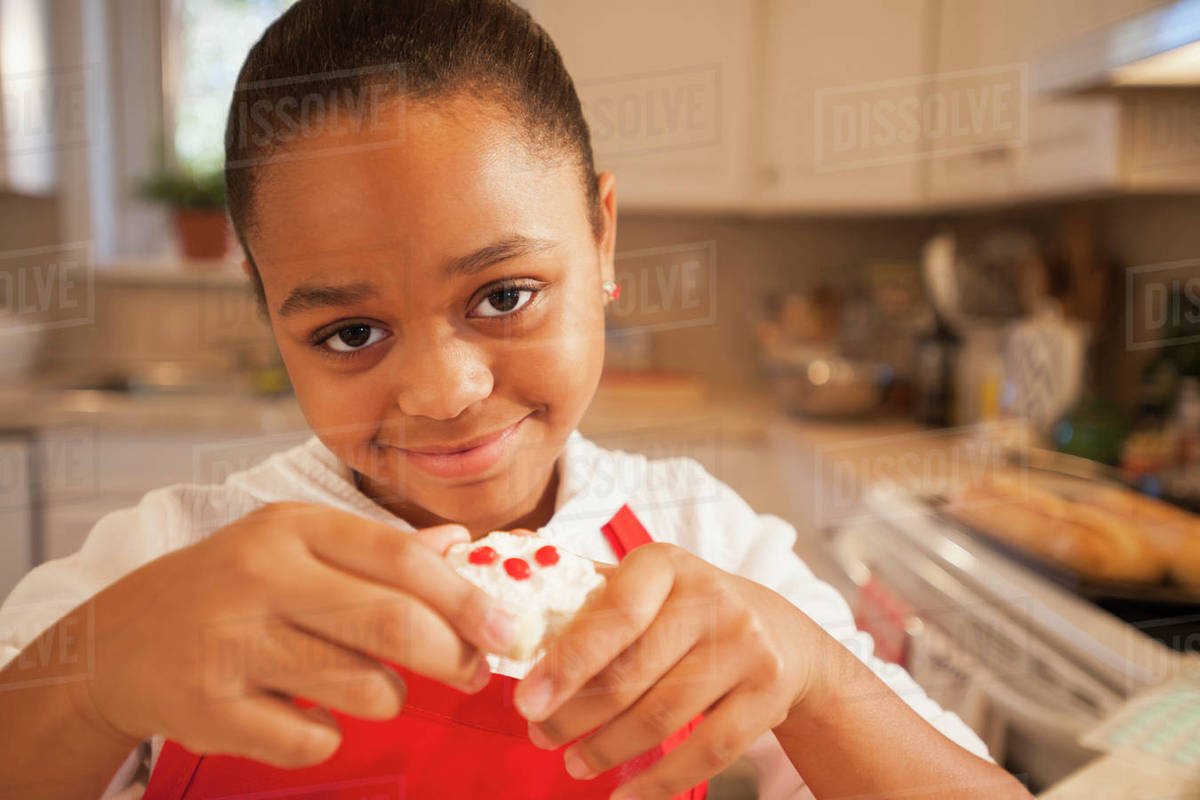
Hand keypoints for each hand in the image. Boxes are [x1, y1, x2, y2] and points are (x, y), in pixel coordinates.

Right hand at [84, 502, 517, 767]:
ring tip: (367, 684)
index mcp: (294, 528)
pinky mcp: (209, 708)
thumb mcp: (297, 545)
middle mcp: (262, 576)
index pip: (402, 559)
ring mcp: (232, 643)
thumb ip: (380, 551)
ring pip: (361, 687)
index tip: (507, 629)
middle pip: (390, 623)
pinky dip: (324, 737)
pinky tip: (298, 711)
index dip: (466, 599)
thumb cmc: (230, 587)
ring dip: (387, 697)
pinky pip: (311, 741)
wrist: (115, 641)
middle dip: (452, 656)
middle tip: (473, 673)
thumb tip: (462, 549)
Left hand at [513, 542, 819, 799]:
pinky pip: (706, 751)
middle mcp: (711, 598)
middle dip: (574, 714)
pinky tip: (625, 795)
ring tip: (574, 762)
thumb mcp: (647, 585)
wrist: (783, 635)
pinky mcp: (767, 693)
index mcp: (665, 564)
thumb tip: (512, 601)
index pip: (613, 615)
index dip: (566, 661)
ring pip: (663, 715)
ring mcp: (746, 646)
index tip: (525, 700)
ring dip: (607, 749)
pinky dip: (659, 781)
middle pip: (631, 672)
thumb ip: (588, 594)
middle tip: (539, 734)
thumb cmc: (689, 610)